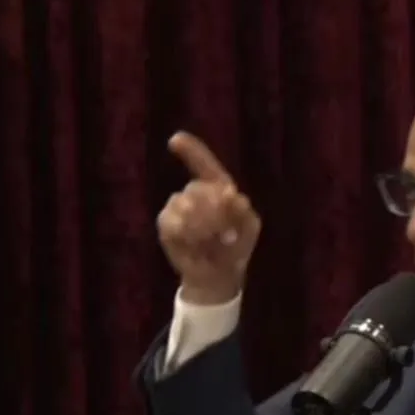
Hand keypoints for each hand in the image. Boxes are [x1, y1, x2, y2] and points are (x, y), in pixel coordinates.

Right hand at [156, 131, 260, 304]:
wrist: (219, 275)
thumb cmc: (236, 246)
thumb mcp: (249, 226)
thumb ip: (242, 208)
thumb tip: (231, 193)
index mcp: (218, 187)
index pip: (204, 164)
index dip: (191, 150)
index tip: (174, 140)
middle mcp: (195, 193)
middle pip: (198, 188)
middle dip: (214, 212)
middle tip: (227, 234)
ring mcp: (178, 207)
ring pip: (183, 203)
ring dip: (202, 225)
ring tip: (214, 241)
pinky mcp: (166, 225)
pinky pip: (171, 222)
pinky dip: (187, 235)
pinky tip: (196, 245)